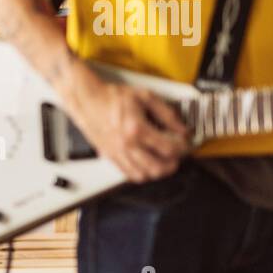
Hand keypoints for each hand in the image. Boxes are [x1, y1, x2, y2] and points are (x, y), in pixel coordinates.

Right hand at [61, 63, 190, 182]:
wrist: (87, 100)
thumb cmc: (111, 97)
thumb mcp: (145, 97)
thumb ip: (167, 113)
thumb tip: (181, 127)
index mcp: (137, 129)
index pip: (169, 149)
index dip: (182, 147)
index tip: (185, 142)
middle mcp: (127, 145)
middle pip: (157, 168)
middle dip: (173, 164)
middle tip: (177, 155)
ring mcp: (117, 152)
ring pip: (142, 175)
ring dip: (157, 171)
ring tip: (163, 162)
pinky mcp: (110, 155)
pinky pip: (127, 174)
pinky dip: (140, 173)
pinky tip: (145, 165)